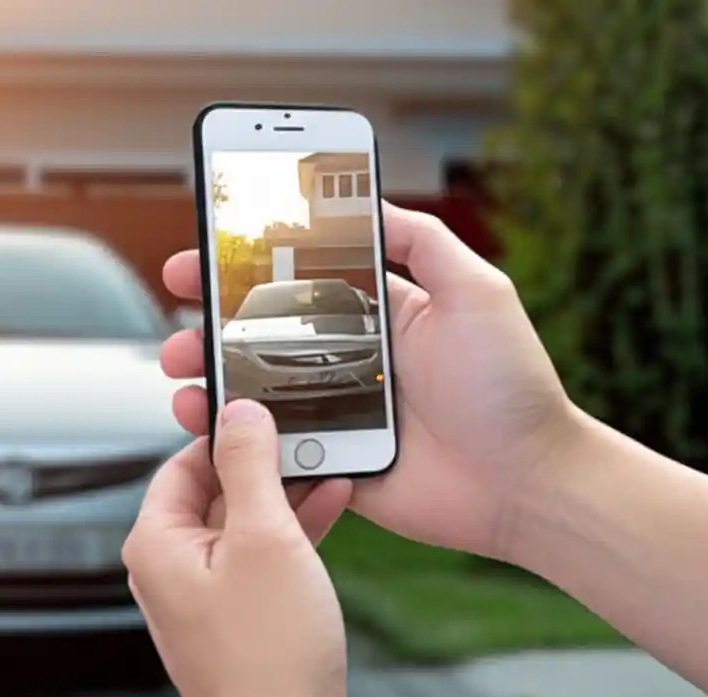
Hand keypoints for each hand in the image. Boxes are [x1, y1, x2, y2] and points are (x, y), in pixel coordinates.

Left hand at [124, 400, 351, 696]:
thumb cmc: (268, 655)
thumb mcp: (265, 537)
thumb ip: (250, 466)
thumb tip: (239, 413)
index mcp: (156, 543)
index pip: (184, 462)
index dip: (228, 434)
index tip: (265, 415)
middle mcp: (170, 568)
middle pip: (214, 490)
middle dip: (264, 465)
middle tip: (304, 440)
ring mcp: (202, 595)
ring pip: (241, 523)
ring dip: (284, 496)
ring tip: (326, 470)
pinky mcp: (235, 617)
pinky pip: (257, 558)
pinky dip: (289, 534)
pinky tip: (328, 510)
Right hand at [160, 203, 575, 560]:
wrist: (528, 484)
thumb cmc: (511, 386)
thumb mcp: (477, 290)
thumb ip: (423, 241)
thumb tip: (368, 201)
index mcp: (380, 316)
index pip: (304, 277)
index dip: (256, 258)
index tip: (211, 241)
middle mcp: (351, 360)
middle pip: (264, 329)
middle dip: (213, 309)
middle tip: (178, 294)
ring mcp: (336, 413)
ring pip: (253, 386)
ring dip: (208, 369)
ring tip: (179, 362)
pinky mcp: (329, 462)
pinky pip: (266, 445)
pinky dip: (227, 433)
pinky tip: (202, 416)